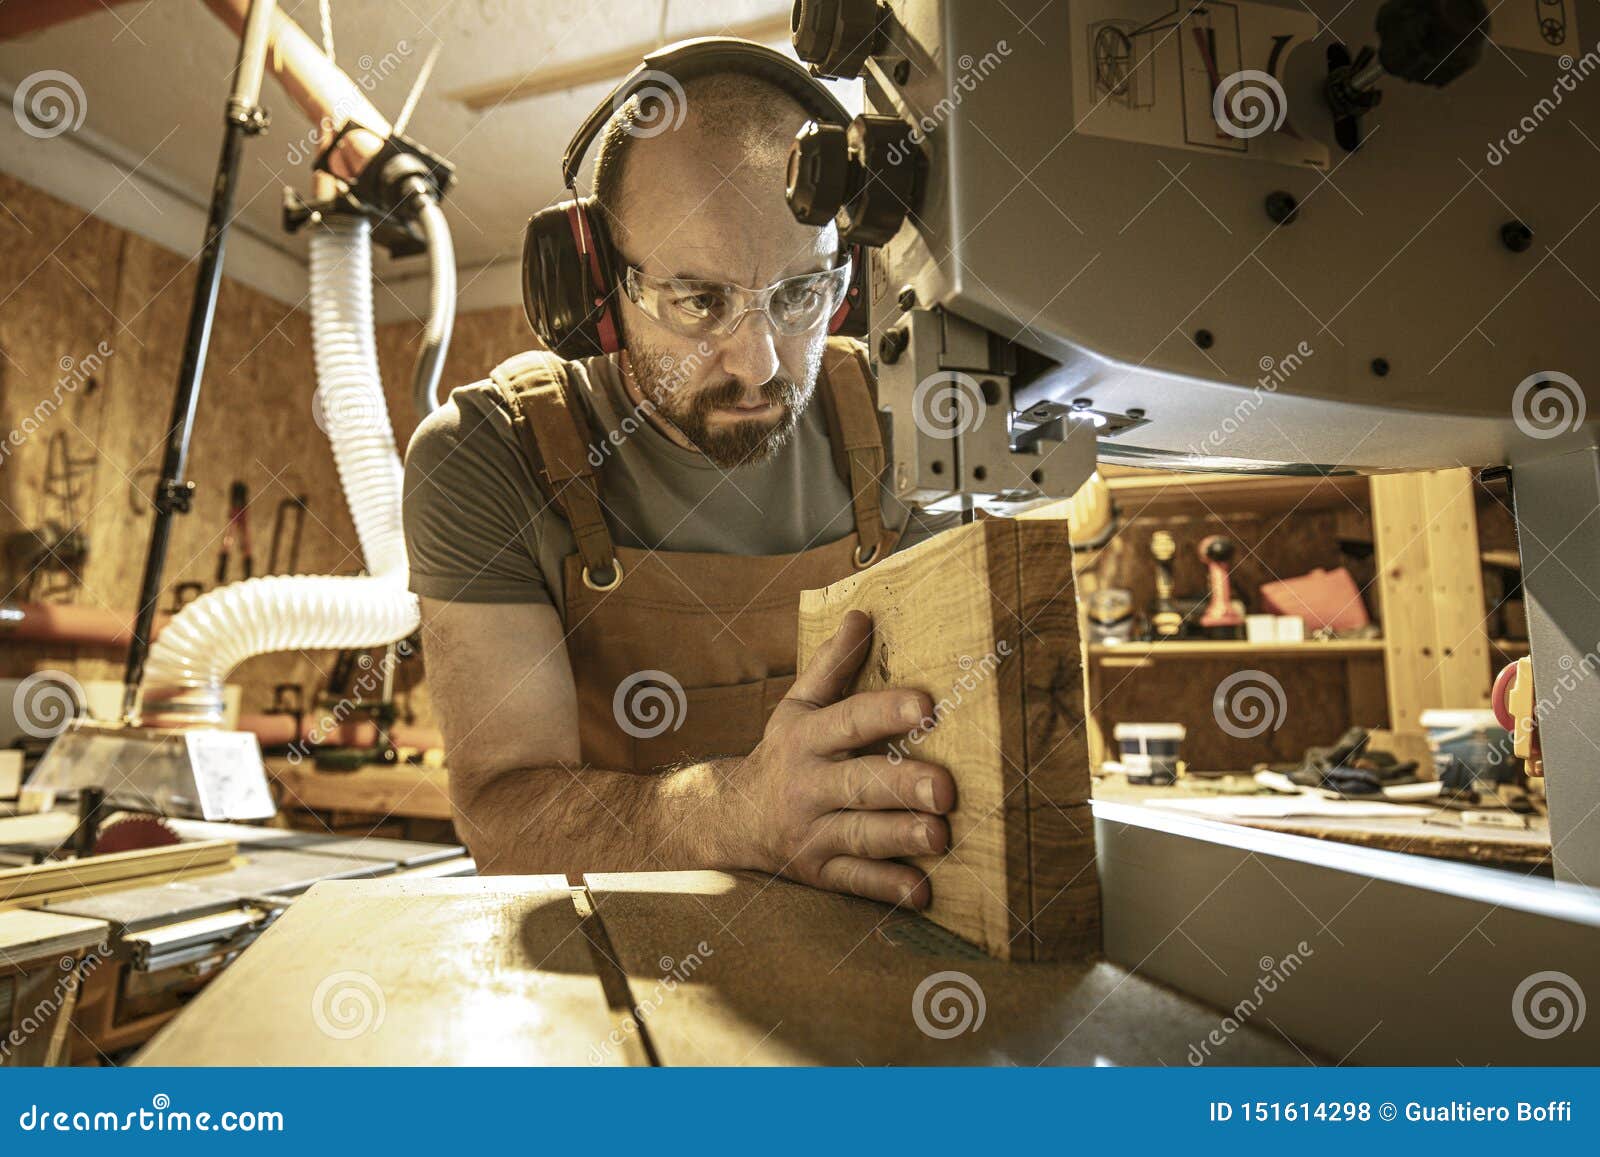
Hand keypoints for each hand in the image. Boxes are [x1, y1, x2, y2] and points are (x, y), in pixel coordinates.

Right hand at [713, 610, 954, 907]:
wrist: (733, 818)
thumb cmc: (786, 754)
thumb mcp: (799, 706)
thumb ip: (832, 664)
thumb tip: (862, 614)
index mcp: (808, 738)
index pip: (850, 720)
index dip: (887, 712)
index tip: (927, 705)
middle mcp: (809, 786)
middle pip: (859, 784)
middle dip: (901, 786)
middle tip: (945, 788)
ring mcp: (813, 833)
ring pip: (860, 835)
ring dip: (900, 837)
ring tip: (939, 836)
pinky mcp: (820, 873)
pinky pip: (855, 884)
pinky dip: (888, 889)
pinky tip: (922, 892)